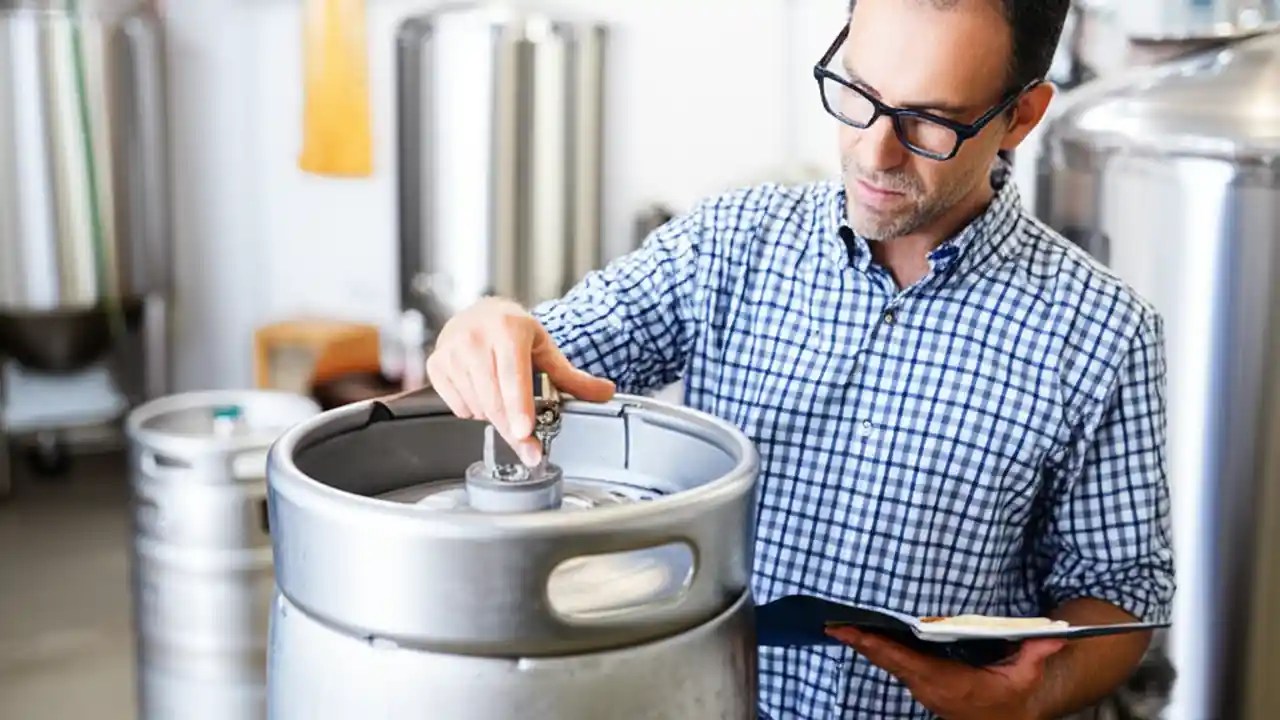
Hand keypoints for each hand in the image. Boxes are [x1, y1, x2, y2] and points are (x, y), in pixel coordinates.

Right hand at [425, 297, 614, 464]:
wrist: (479, 313)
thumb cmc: (513, 332)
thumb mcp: (544, 348)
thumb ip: (572, 377)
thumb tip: (605, 392)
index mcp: (507, 330)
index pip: (513, 377)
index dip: (518, 407)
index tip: (523, 432)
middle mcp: (475, 339)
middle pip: (495, 401)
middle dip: (513, 430)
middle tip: (529, 449)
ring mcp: (452, 352)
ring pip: (478, 407)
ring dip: (494, 414)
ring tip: (502, 394)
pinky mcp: (436, 365)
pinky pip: (459, 408)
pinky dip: (474, 410)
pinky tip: (481, 391)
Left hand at [826, 627, 1065, 719]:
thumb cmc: (1010, 697)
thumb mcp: (1025, 677)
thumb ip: (1035, 654)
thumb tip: (1054, 637)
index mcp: (948, 683)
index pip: (907, 663)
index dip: (880, 648)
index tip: (856, 633)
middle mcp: (928, 686)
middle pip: (888, 661)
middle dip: (861, 643)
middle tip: (834, 624)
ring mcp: (920, 685)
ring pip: (886, 662)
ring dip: (863, 644)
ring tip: (837, 624)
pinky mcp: (919, 681)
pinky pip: (891, 662)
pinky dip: (873, 648)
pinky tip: (857, 634)